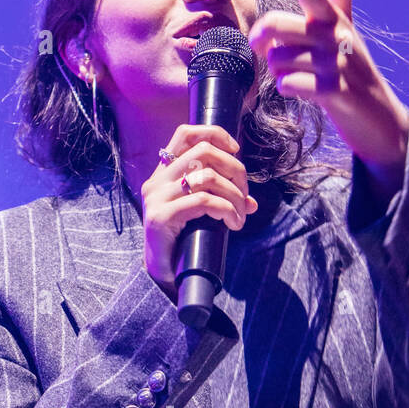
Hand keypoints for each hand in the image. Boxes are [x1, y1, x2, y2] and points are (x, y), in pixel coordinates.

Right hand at [141, 125, 257, 300]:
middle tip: (244, 195)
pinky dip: (226, 209)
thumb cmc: (181, 242)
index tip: (236, 152)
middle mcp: (157, 180)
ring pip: (207, 175)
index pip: (186, 133)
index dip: (215, 134)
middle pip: (204, 151)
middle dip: (235, 170)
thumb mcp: (201, 214)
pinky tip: (232, 223)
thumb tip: (251, 201)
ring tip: (240, 215)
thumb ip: (221, 200)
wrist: (160, 274)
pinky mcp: (160, 217)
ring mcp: (157, 198)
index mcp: (164, 173)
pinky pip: (204, 201)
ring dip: (234, 194)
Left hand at [248, 0, 408, 195]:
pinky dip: (286, 88)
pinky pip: (289, 83)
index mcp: (335, 20)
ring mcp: (336, 64)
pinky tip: (298, 90)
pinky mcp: (333, 90)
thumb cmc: (355, 71)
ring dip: (277, 71)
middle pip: (277, 25)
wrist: (378, 117)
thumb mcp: (348, 31)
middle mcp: (335, 37)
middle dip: (260, 39)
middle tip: (261, 48)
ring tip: (294, 76)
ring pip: (277, 59)